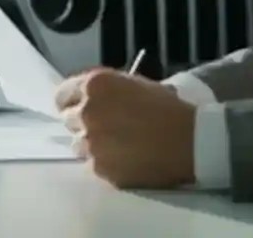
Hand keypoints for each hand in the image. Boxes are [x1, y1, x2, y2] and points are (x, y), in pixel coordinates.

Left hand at [55, 68, 195, 188]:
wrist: (190, 140)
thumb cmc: (167, 107)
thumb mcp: (134, 85)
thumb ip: (106, 90)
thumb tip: (89, 98)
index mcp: (95, 85)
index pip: (61, 95)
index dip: (71, 102)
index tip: (80, 107)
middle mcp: (87, 111)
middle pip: (68, 119)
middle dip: (83, 122)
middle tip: (106, 126)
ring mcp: (91, 142)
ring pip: (78, 144)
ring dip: (91, 143)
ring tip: (117, 144)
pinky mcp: (99, 167)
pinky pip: (93, 163)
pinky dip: (104, 161)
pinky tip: (125, 158)